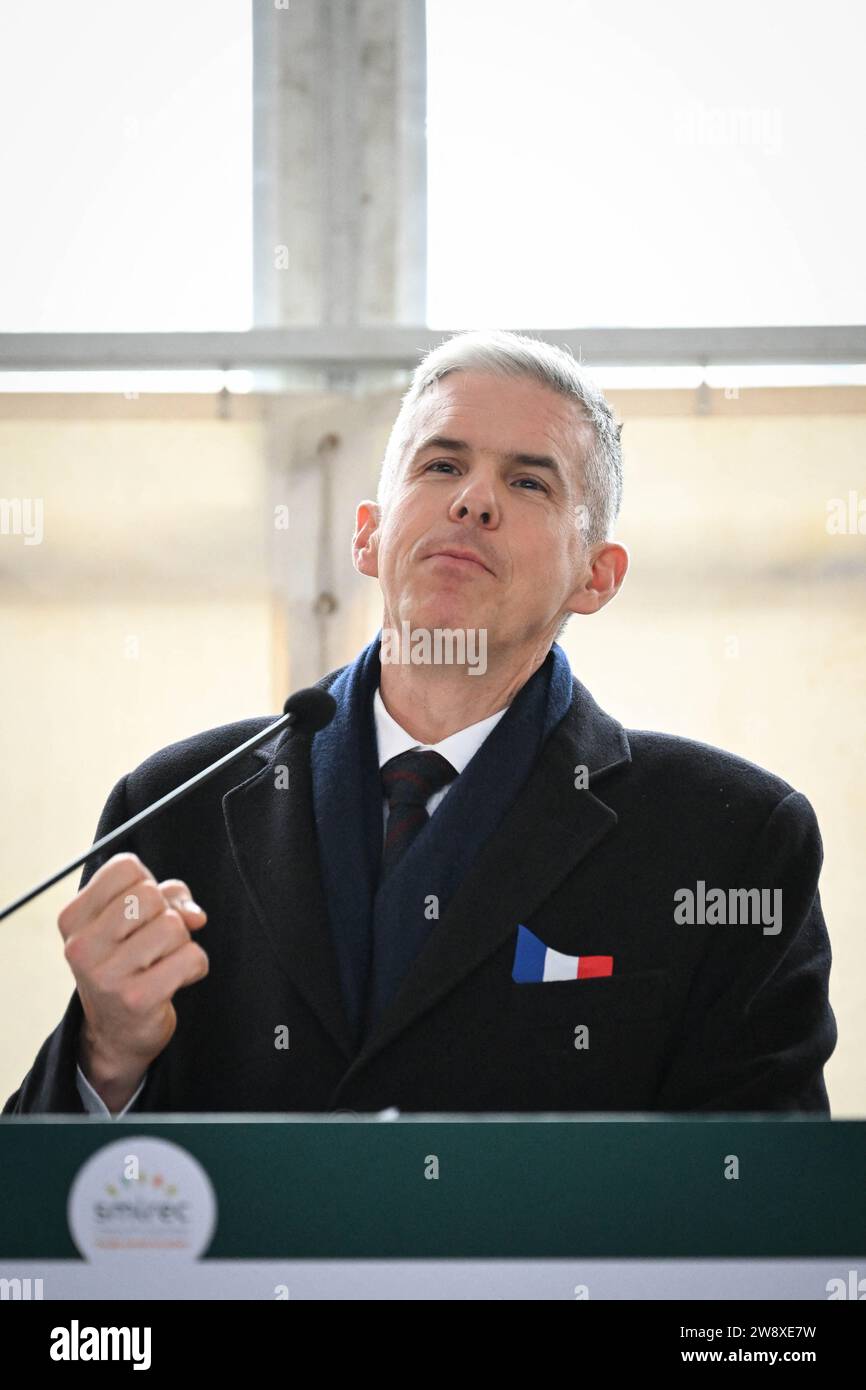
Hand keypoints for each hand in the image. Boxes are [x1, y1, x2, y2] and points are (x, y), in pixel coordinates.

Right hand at [58, 852, 207, 1110]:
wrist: (116, 1032)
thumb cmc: (127, 963)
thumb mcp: (134, 923)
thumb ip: (168, 898)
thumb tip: (194, 916)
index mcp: (73, 919)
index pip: (125, 868)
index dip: (146, 883)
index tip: (139, 912)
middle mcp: (81, 946)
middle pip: (151, 895)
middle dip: (165, 914)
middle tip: (154, 942)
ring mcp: (106, 975)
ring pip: (174, 926)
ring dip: (181, 943)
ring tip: (162, 962)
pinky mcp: (136, 998)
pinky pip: (191, 958)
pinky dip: (195, 966)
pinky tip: (175, 979)